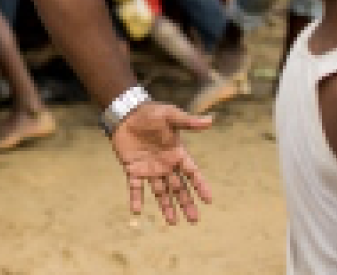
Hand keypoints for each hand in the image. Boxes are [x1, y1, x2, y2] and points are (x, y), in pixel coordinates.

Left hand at [109, 101, 213, 224]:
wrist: (126, 113)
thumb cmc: (150, 113)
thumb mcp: (170, 115)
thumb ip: (188, 121)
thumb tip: (210, 120)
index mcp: (177, 154)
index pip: (192, 173)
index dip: (200, 186)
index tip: (209, 200)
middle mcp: (165, 165)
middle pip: (179, 188)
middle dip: (186, 203)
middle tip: (194, 220)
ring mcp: (149, 169)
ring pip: (160, 192)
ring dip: (166, 206)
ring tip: (173, 223)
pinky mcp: (132, 169)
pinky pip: (134, 187)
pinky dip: (135, 198)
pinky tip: (136, 211)